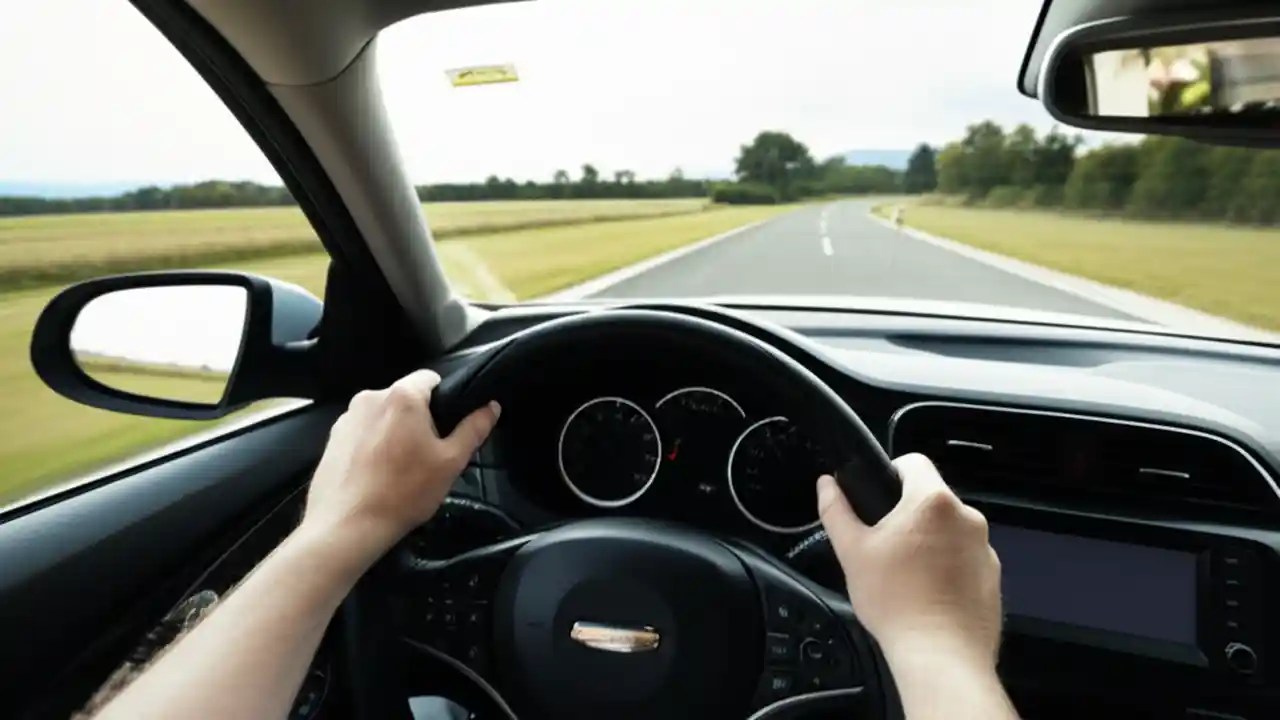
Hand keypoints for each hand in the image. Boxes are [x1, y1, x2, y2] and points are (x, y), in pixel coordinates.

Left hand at [299, 369, 499, 561]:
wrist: (347, 525)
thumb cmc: (405, 491)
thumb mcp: (450, 462)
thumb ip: (473, 429)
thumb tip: (491, 406)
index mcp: (402, 396)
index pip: (431, 377)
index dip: (445, 398)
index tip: (448, 426)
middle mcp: (370, 397)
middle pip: (405, 397)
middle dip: (419, 417)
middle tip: (428, 453)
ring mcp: (346, 417)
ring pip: (383, 414)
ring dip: (394, 430)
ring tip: (400, 466)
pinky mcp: (332, 438)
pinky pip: (362, 431)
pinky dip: (372, 443)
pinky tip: (376, 473)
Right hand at [816, 454, 1001, 668]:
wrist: (941, 656)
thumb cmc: (895, 601)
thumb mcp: (852, 552)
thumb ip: (836, 511)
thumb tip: (826, 485)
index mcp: (933, 502)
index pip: (913, 462)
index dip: (890, 473)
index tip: (876, 498)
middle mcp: (968, 517)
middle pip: (932, 499)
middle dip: (908, 515)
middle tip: (884, 545)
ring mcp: (986, 547)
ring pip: (950, 530)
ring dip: (930, 542)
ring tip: (905, 575)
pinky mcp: (993, 576)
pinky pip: (966, 558)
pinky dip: (948, 567)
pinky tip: (928, 593)